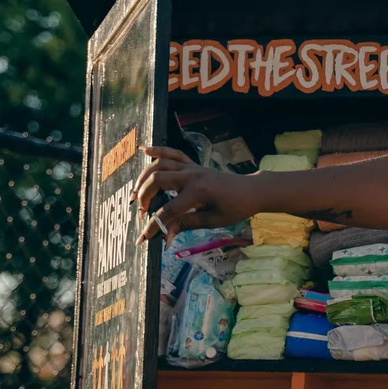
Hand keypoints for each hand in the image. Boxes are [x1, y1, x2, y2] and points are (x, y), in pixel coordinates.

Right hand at [133, 146, 258, 242]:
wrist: (252, 190)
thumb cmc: (236, 208)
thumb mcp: (213, 221)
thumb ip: (187, 224)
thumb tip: (165, 235)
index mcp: (198, 191)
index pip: (169, 210)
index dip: (154, 225)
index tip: (144, 238)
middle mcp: (192, 175)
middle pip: (157, 180)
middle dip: (145, 197)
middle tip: (141, 212)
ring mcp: (191, 167)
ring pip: (160, 164)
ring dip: (144, 177)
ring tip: (136, 193)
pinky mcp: (193, 164)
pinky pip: (173, 153)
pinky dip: (158, 150)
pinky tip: (144, 150)